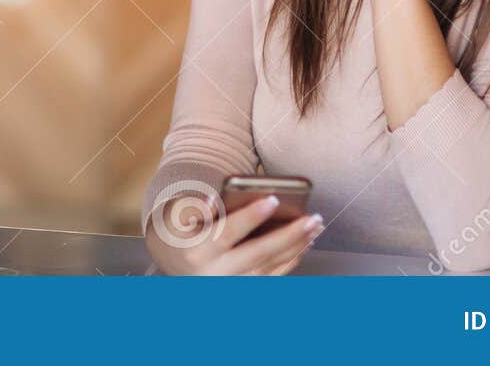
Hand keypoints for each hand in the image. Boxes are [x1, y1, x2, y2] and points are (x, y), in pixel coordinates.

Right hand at [146, 193, 324, 275]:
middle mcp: (216, 274)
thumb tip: (212, 202)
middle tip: (311, 218)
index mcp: (197, 251)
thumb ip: (193, 205)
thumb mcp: (176, 213)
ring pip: (270, 268)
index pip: (227, 233)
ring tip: (315, 226)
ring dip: (296, 247)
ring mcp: (232, 287)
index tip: (272, 199)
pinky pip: (272, 277)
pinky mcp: (243, 291)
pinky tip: (305, 244)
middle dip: (288, 235)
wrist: (175, 262)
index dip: (251, 216)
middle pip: (258, 254)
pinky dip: (291, 260)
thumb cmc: (180, 230)